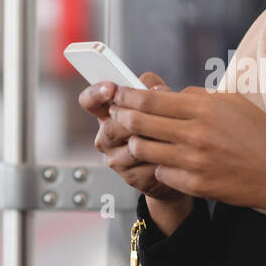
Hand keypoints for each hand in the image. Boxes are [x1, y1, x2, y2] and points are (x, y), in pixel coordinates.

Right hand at [79, 71, 185, 202]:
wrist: (176, 164)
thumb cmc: (163, 128)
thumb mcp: (159, 103)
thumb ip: (154, 89)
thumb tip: (155, 88)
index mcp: (108, 113)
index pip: (90, 101)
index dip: (96, 94)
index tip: (110, 89)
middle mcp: (106, 137)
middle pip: (111, 127)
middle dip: (136, 120)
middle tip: (157, 115)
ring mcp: (116, 158)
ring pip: (131, 147)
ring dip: (154, 140)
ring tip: (172, 135)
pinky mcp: (130, 177)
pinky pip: (146, 165)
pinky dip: (163, 158)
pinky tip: (172, 154)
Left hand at [107, 84, 265, 216]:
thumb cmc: (261, 136)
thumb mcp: (234, 104)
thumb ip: (198, 97)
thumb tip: (165, 93)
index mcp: (204, 108)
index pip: (151, 100)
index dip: (127, 97)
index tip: (118, 95)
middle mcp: (195, 133)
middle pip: (139, 123)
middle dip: (122, 117)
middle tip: (117, 116)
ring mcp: (194, 161)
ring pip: (143, 149)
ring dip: (137, 144)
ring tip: (139, 140)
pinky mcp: (195, 184)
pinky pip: (161, 172)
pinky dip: (160, 166)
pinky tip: (168, 163)